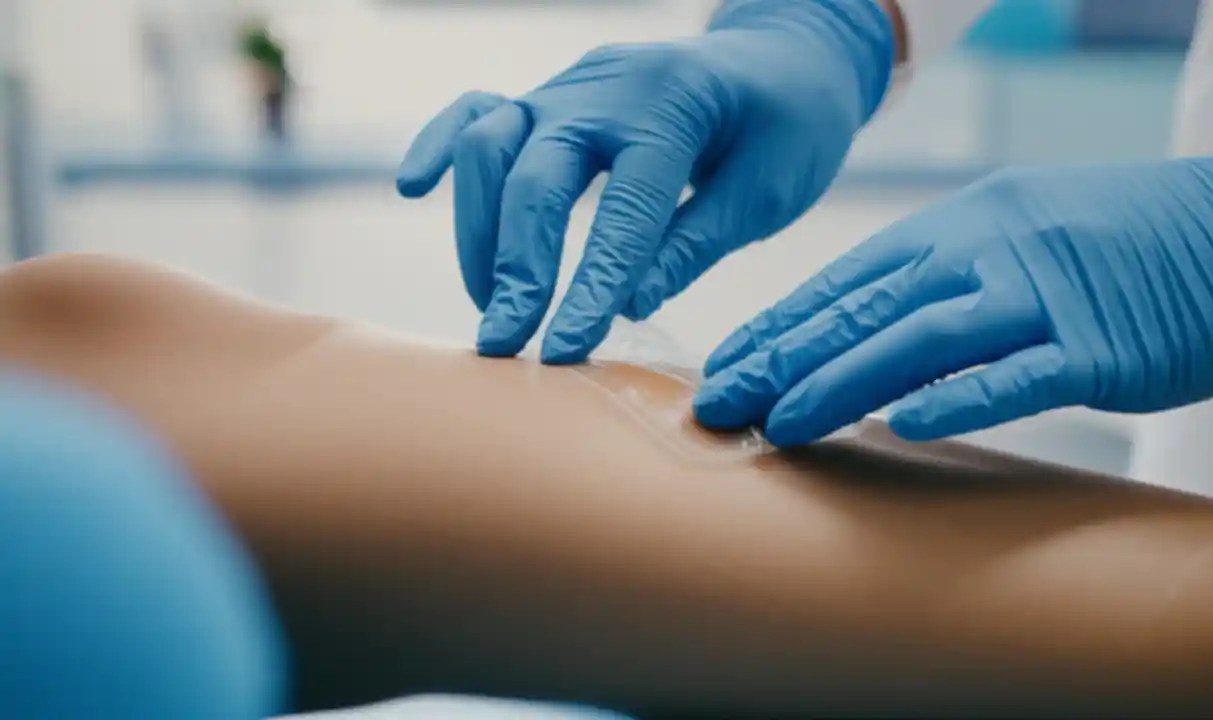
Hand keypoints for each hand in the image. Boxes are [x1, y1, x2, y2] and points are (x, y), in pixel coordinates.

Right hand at [396, 0, 893, 362]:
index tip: (566, 351)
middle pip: (534, 175)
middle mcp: (606, 86)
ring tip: (493, 305)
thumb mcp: (766, 190)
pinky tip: (413, 189)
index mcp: (674, 104)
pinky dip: (441, 147)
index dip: (591, 285)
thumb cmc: (788, 126)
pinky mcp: (549, 98)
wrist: (781, 57)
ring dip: (479, 233)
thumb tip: (625, 304)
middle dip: (515, 267)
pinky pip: (479, 111)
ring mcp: (568, 86)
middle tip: (506, 345)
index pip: (623, 208)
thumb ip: (692, 243)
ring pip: (490, 145)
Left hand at [695, 147, 1212, 445]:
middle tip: (718, 403)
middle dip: (782, 358)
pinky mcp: (1103, 345)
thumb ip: (952, 279)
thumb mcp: (1024, 235)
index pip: (850, 280)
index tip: (724, 366)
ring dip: (842, 380)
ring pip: (922, 337)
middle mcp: (991, 249)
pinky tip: (906, 424)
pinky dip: (961, 397)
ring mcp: (1046, 294)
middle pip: (865, 308)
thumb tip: (877, 336)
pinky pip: (1021, 373)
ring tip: (781, 422)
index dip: (780, 326)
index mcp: (966, 224)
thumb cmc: (1131, 241)